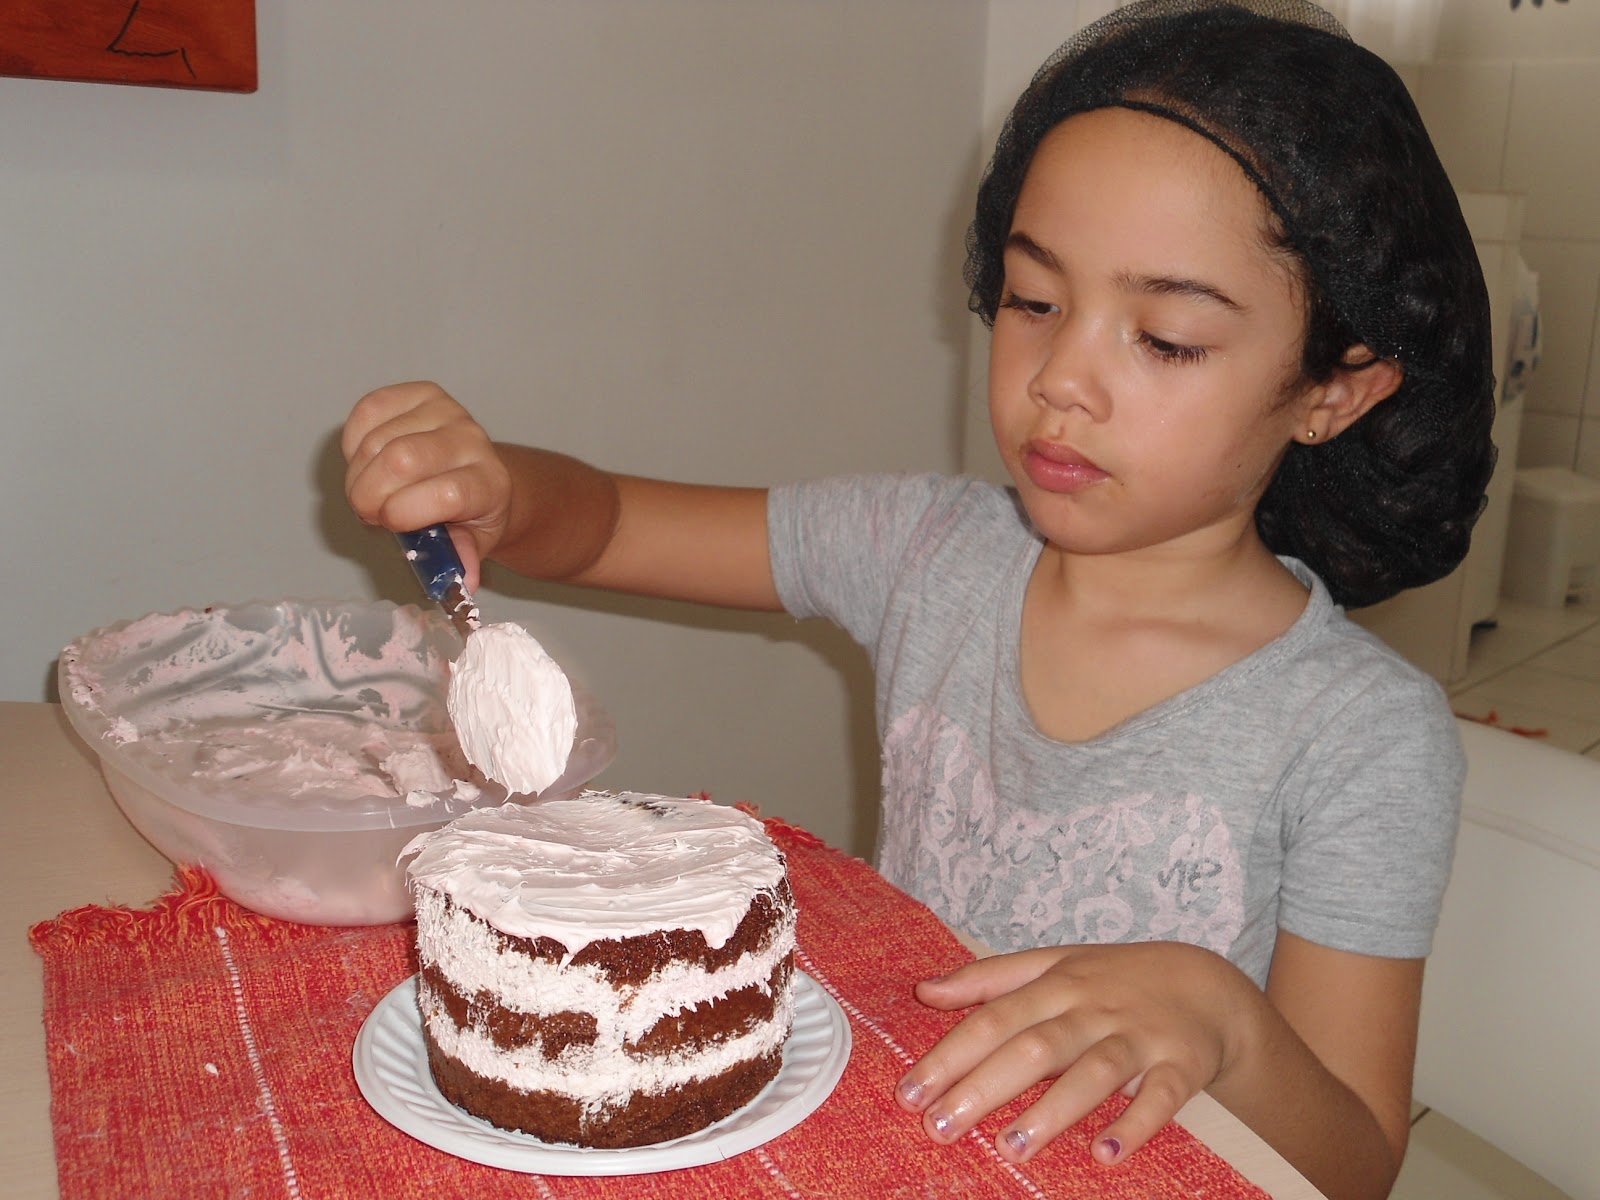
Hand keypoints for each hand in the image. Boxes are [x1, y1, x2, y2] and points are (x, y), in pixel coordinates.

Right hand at [342, 382, 511, 592]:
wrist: (482, 471)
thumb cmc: (470, 512)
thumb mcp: (471, 543)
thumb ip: (461, 559)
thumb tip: (463, 583)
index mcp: (489, 483)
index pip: (447, 493)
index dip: (405, 513)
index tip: (390, 525)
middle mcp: (472, 440)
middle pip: (401, 460)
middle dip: (369, 494)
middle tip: (370, 511)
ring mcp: (446, 410)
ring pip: (378, 440)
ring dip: (358, 473)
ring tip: (371, 489)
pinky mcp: (419, 393)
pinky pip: (367, 411)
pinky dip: (354, 443)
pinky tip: (366, 461)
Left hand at [896, 942, 1256, 1165]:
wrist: (1208, 984)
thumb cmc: (1116, 979)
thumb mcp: (1054, 963)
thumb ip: (989, 978)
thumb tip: (925, 992)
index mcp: (1057, 984)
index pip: (994, 1019)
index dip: (950, 1055)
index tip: (910, 1092)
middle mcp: (1094, 1009)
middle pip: (1035, 1047)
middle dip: (984, 1088)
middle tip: (941, 1128)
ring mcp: (1139, 1037)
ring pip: (1093, 1072)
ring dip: (1052, 1111)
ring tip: (1011, 1148)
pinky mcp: (1182, 1065)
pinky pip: (1161, 1098)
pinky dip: (1135, 1124)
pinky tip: (1106, 1154)